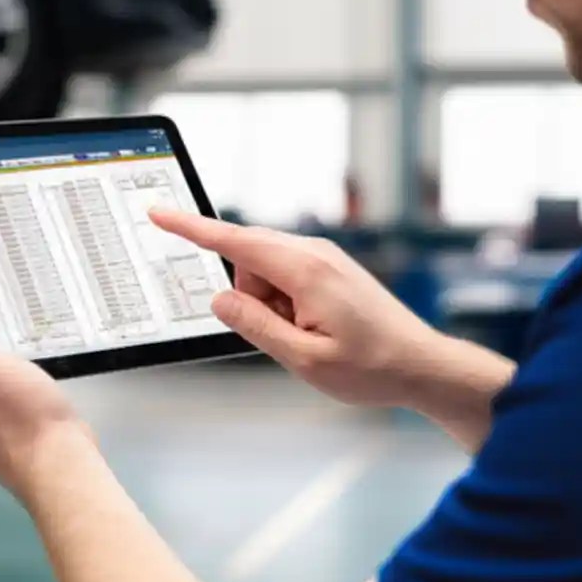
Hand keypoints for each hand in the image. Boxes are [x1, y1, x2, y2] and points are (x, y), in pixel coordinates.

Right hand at [150, 208, 443, 407]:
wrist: (421, 365)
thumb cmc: (370, 367)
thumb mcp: (302, 359)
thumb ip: (254, 326)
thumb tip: (220, 300)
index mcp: (304, 270)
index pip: (233, 241)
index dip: (191, 229)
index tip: (160, 214)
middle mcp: (314, 253)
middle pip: (247, 258)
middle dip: (247, 296)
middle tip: (284, 334)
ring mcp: (324, 257)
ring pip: (265, 271)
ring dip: (269, 304)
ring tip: (307, 337)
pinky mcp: (330, 267)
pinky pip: (285, 276)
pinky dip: (285, 302)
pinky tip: (314, 329)